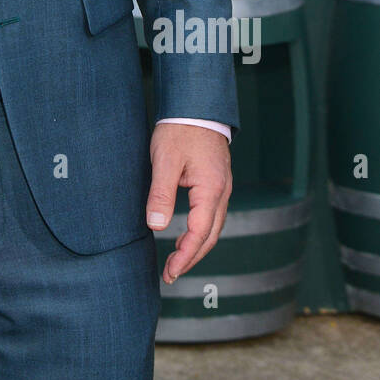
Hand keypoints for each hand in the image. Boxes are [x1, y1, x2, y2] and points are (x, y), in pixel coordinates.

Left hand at [145, 124, 231, 283]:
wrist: (197, 106)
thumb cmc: (180, 130)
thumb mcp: (165, 161)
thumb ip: (161, 194)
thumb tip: (156, 226)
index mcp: (211, 189)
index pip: (199, 234)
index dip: (184, 257)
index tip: (169, 272)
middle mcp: (222, 192)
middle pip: (210, 236)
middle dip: (191, 258)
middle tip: (170, 274)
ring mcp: (222, 188)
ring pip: (213, 227)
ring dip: (197, 247)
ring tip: (176, 261)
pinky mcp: (217, 183)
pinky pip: (212, 215)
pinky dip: (201, 231)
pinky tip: (187, 235)